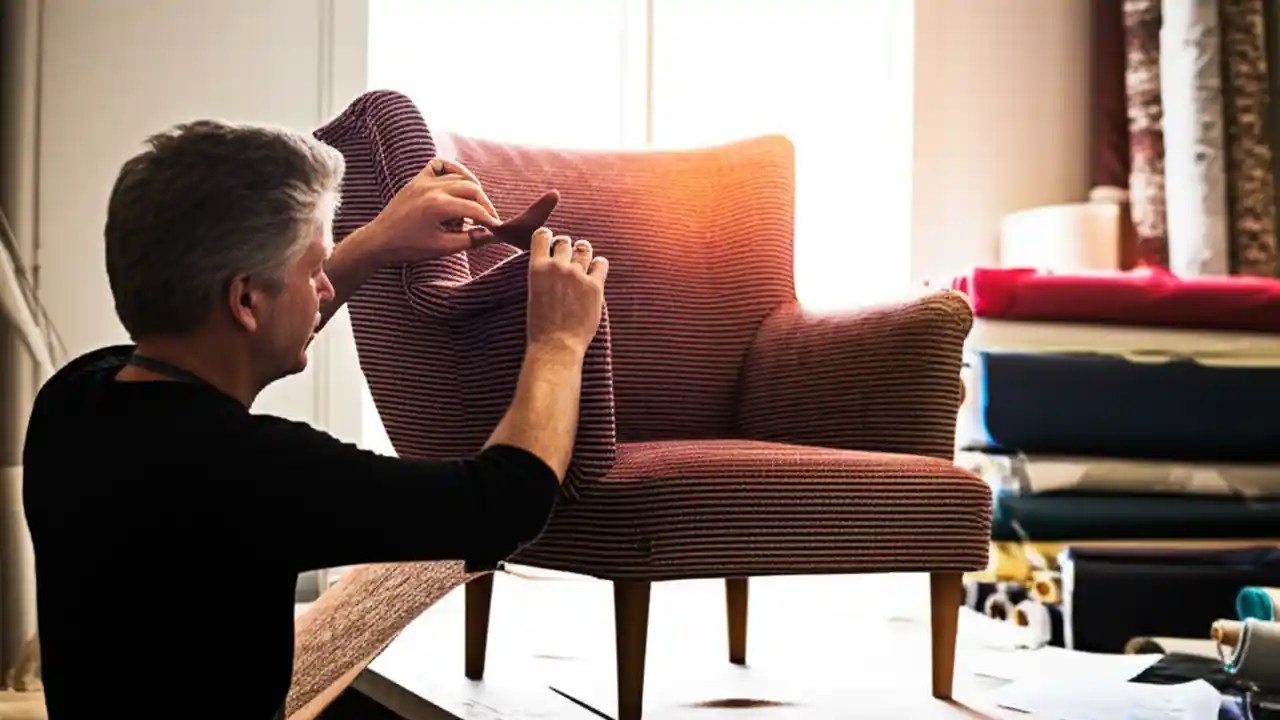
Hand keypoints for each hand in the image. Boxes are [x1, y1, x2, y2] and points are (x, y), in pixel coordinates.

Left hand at [365, 157, 500, 262]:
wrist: (379, 241)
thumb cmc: (409, 247)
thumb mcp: (442, 248)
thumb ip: (470, 240)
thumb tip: (493, 235)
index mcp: (438, 206)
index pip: (475, 208)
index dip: (490, 219)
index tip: (498, 228)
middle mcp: (432, 188)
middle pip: (472, 188)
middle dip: (484, 204)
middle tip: (489, 219)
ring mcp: (423, 181)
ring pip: (459, 176)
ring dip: (472, 189)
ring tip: (475, 206)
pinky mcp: (417, 180)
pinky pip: (439, 165)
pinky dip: (452, 170)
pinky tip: (458, 183)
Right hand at [526, 228, 607, 358]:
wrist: (556, 345)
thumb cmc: (541, 326)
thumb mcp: (534, 293)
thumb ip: (543, 274)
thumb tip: (553, 263)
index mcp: (537, 267)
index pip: (542, 235)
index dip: (548, 237)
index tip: (551, 244)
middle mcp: (558, 266)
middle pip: (565, 241)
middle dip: (566, 247)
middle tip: (567, 259)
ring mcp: (577, 275)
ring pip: (584, 248)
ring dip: (582, 253)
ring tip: (581, 263)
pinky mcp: (595, 285)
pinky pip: (601, 263)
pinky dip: (598, 265)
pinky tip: (594, 273)